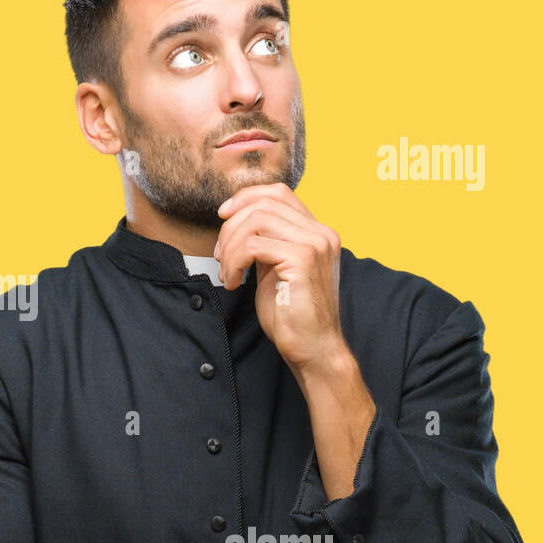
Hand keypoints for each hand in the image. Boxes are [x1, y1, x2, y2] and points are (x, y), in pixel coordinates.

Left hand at [214, 182, 344, 374]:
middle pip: (263, 203)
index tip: (223, 217)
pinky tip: (235, 282)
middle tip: (220, 257)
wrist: (313, 348)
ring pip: (256, 220)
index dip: (245, 198)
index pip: (278, 193)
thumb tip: (235, 221)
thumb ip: (264, 243)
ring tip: (228, 273)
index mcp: (316, 232)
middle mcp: (321, 232)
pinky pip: (254, 243)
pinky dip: (234, 261)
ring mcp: (314, 243)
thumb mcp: (273, 269)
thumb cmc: (291, 315)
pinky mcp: (303, 259)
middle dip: (230, 227)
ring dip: (230, 246)